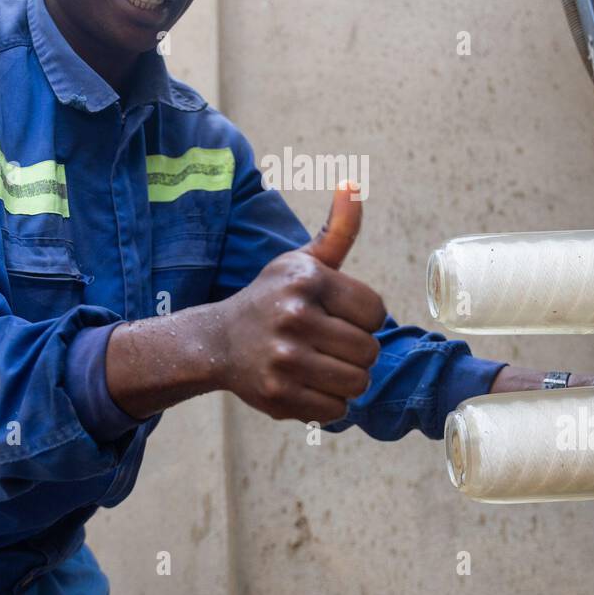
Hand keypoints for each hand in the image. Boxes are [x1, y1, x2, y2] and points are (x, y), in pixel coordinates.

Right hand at [213, 182, 385, 423]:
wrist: (218, 341)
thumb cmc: (272, 298)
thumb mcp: (301, 261)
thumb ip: (337, 230)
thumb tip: (352, 185)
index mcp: (307, 280)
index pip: (376, 312)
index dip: (363, 318)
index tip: (339, 316)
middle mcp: (294, 317)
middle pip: (369, 351)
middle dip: (356, 351)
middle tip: (330, 345)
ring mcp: (284, 358)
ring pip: (358, 382)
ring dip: (346, 379)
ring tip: (322, 365)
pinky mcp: (278, 395)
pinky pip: (336, 409)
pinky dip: (329, 402)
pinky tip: (307, 384)